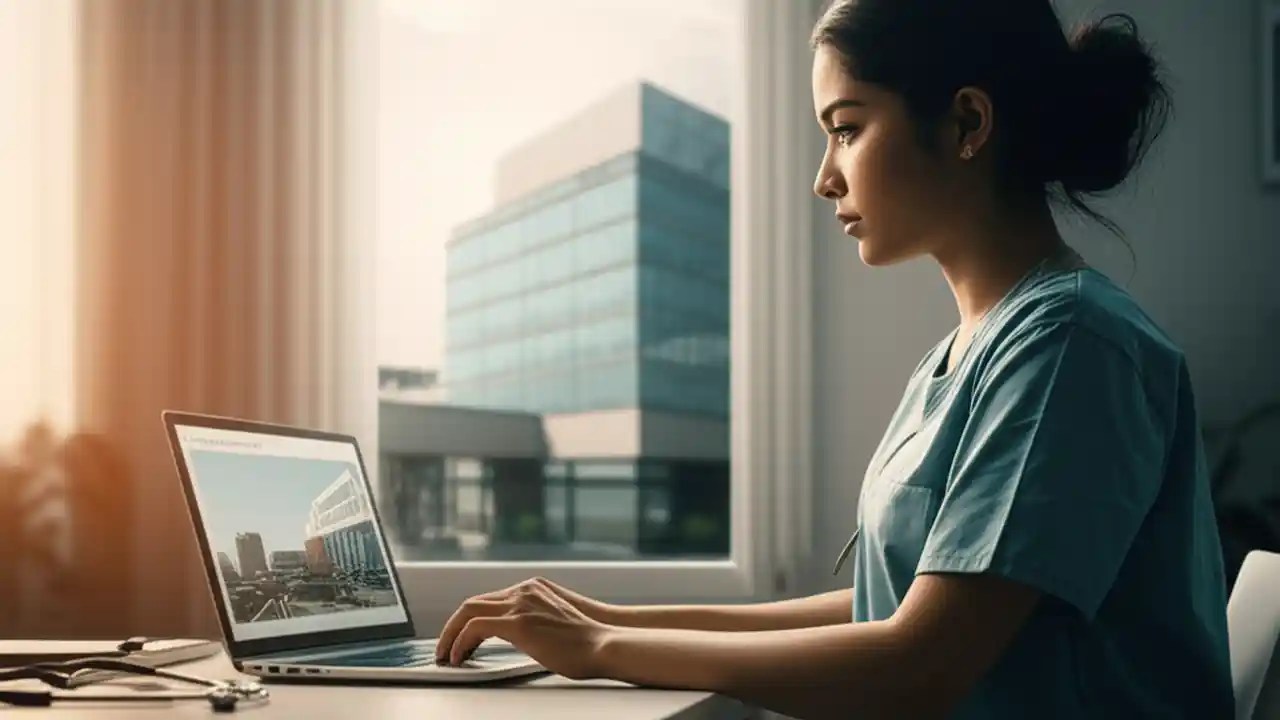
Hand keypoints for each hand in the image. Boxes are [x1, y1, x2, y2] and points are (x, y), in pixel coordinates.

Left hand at [436, 577, 615, 679]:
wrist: (604, 643)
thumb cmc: (587, 640)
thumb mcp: (556, 621)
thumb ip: (535, 620)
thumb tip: (521, 636)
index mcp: (532, 588)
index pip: (489, 599)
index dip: (470, 620)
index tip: (461, 639)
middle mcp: (523, 590)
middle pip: (473, 602)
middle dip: (452, 626)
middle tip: (445, 648)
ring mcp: (520, 604)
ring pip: (468, 611)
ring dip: (450, 634)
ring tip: (445, 655)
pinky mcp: (518, 623)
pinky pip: (474, 628)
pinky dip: (460, 642)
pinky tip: (458, 657)